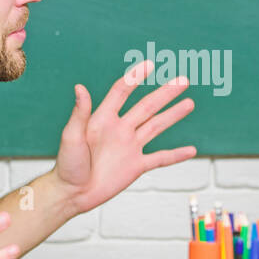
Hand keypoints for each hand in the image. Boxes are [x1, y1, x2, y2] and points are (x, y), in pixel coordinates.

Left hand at [54, 59, 197, 213]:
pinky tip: (191, 150)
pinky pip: (160, 159)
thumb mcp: (70, 137)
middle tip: (183, 80)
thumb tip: (79, 87)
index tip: (150, 64)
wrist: (72, 194)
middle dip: (165, 93)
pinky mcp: (136, 166)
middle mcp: (120, 129)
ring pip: (156, 127)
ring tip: (189, 102)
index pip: (122, 91)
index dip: (135, 77)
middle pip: (147, 106)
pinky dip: (176, 155)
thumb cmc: (67, 165)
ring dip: (173, 115)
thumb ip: (79, 113)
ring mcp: (130, 147)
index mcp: (103, 119)